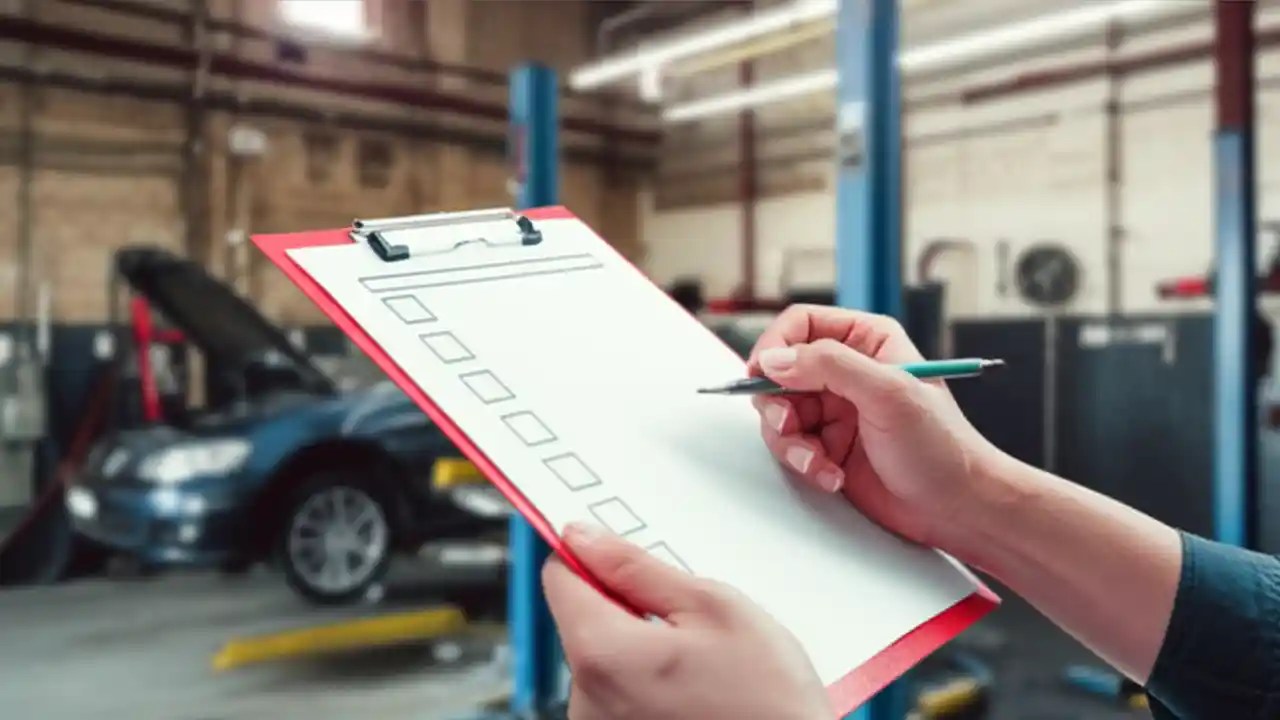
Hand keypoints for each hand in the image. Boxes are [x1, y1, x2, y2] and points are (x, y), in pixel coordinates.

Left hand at [543, 523, 831, 719]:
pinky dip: (646, 684)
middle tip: (689, 620)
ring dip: (640, 648)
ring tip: (699, 666)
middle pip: (583, 618)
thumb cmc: (767, 702)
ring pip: (603, 657)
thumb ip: (638, 568)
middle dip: (627, 607)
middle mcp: (585, 698)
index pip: (559, 575)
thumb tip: (586, 537)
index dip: (591, 554)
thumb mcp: (714, 608)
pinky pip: (616, 693)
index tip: (618, 553)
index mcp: (602, 652)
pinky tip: (691, 693)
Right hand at [747, 305, 1001, 550]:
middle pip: (780, 371)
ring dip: (790, 441)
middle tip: (789, 424)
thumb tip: (775, 360)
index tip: (765, 374)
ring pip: (779, 412)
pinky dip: (802, 463)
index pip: (800, 325)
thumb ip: (829, 366)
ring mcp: (835, 410)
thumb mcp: (888, 393)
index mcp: (867, 341)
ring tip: (817, 461)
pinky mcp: (828, 445)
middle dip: (777, 403)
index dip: (776, 346)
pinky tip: (831, 475)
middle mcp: (847, 370)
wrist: (955, 507)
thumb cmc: (941, 447)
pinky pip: (791, 446)